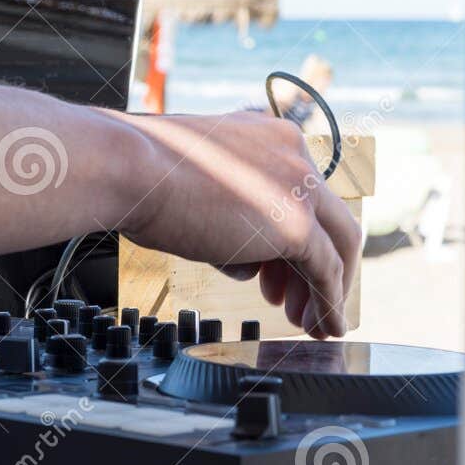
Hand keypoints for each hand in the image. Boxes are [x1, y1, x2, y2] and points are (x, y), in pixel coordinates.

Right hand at [116, 111, 360, 337]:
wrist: (128, 167)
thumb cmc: (141, 175)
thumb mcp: (198, 188)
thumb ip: (231, 218)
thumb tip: (246, 264)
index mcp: (270, 136)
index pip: (300, 191)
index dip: (292, 238)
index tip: (275, 271)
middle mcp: (294, 154)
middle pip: (329, 218)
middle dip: (316, 267)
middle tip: (296, 302)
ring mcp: (300, 187)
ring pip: (337, 245)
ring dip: (327, 290)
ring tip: (311, 324)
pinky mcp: (296, 224)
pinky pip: (325, 271)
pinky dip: (329, 303)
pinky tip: (324, 327)